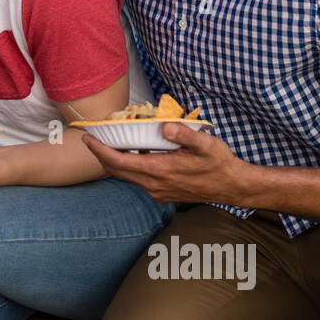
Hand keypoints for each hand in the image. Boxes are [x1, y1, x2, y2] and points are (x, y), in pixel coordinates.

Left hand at [83, 123, 249, 204]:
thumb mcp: (205, 144)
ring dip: (114, 162)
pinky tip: (134, 153)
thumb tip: (165, 126)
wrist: (232, 186)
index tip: (88, 138)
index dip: (100, 150)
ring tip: (108, 144)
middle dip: (100, 155)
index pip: (119, 162)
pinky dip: (129, 167)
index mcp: (159, 170)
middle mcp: (154, 184)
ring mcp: (157, 191)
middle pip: (117, 171)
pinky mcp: (162, 193)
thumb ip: (184, 134)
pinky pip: (138, 180)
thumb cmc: (219, 164)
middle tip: (91, 139)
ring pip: (127, 176)